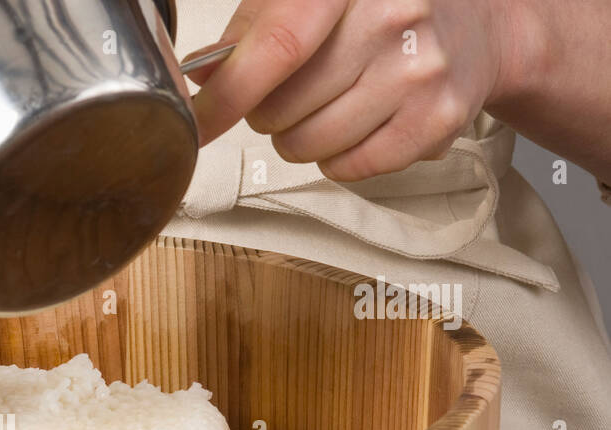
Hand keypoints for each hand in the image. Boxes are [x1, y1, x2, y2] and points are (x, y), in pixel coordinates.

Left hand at [184, 0, 529, 181]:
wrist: (481, 24)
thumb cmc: (381, 8)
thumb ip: (252, 28)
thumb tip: (201, 74)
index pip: (275, 46)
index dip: (225, 95)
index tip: (197, 123)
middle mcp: (391, 14)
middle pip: (282, 106)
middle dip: (267, 114)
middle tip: (292, 94)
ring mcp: (419, 67)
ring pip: (309, 144)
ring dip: (299, 140)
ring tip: (325, 108)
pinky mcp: (437, 118)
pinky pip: (351, 167)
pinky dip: (337, 160)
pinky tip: (355, 127)